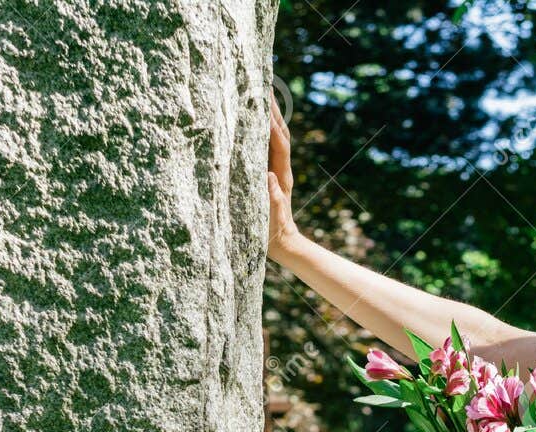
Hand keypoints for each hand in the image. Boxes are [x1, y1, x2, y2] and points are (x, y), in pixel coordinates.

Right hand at [266, 90, 301, 262]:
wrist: (282, 243)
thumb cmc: (274, 233)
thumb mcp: (272, 217)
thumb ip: (273, 198)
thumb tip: (270, 176)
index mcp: (282, 175)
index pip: (279, 143)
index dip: (272, 122)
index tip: (265, 101)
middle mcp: (281, 168)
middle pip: (279, 131)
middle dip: (273, 108)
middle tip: (264, 84)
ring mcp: (277, 168)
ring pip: (275, 135)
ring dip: (269, 114)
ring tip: (260, 92)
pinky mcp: (270, 172)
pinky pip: (266, 144)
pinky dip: (262, 128)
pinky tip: (253, 118)